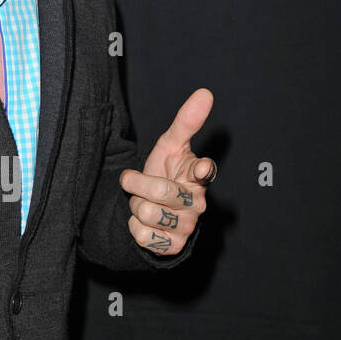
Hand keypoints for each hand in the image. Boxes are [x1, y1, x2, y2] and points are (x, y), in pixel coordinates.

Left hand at [119, 88, 214, 255]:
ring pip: (147, 213)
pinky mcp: (173, 246)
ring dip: (135, 206)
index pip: (204, 172)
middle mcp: (197, 203)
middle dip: (137, 183)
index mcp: (198, 176)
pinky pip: (143, 235)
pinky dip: (135, 228)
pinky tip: (144, 223)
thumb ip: (186, 122)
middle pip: (159, 190)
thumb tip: (205, 93)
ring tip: (144, 203)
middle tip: (136, 183)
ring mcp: (187, 226)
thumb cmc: (166, 172)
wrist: (153, 207)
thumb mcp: (171, 145)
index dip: (202, 170)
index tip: (202, 168)